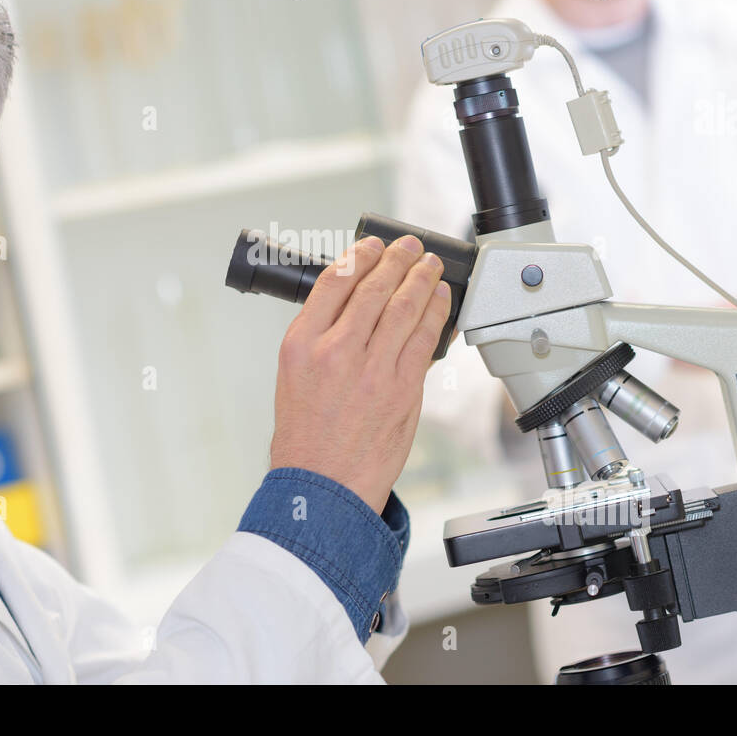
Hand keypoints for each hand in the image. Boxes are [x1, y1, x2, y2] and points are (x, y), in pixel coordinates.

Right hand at [269, 234, 451, 514]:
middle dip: (397, 259)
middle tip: (409, 247)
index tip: (372, 247)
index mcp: (300, 345)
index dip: (359, 256)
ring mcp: (372, 370)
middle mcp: (335, 351)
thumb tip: (359, 309)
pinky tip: (442, 301)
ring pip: (404, 307)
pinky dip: (437, 314)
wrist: (323, 488)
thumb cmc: (306, 439)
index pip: (334, 282)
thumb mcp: (294, 378)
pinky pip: (426, 340)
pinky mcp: (403, 390)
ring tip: (430, 265)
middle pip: (374, 287)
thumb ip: (322, 340)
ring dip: (422, 279)